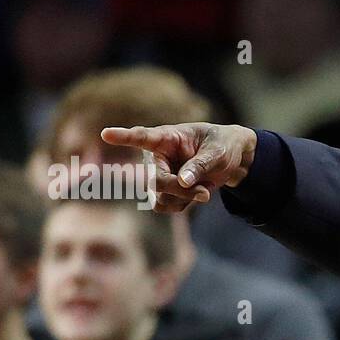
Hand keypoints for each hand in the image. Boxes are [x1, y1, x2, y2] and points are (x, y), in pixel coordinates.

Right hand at [100, 123, 257, 213]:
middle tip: (205, 192)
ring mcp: (161, 174)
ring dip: (184, 199)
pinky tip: (199, 194)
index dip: (124, 136)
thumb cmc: (223, 145)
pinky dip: (184, 204)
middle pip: (154, 180)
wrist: (233, 159)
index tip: (106, 133)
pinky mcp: (168, 190)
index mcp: (167, 137)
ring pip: (159, 197)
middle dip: (178, 190)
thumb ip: (200, 164)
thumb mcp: (217, 152)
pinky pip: (167, 206)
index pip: (142, 136)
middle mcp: (158, 156)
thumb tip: (182, 180)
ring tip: (206, 190)